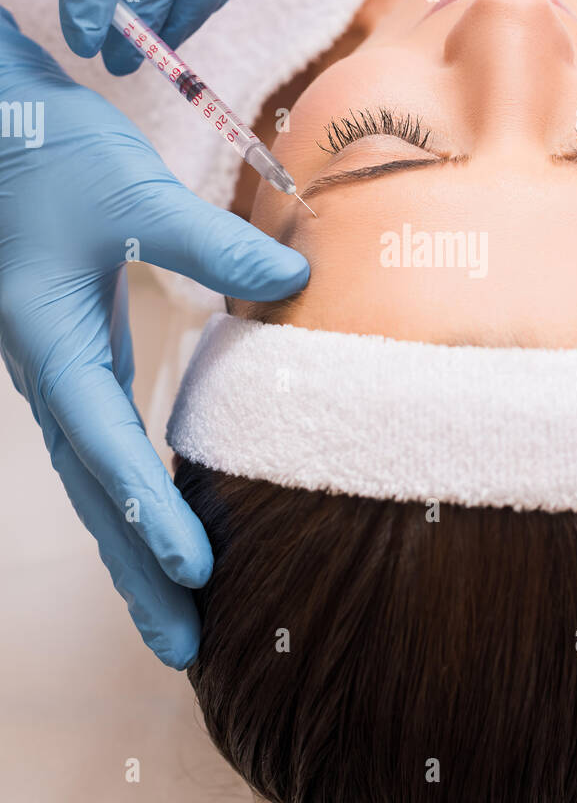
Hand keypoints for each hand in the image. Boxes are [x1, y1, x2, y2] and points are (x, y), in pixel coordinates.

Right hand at [0, 7, 308, 666]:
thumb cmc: (51, 153)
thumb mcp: (131, 190)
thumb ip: (209, 241)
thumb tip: (297, 279)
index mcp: (54, 346)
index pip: (106, 446)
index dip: (147, 511)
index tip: (195, 573)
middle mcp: (52, 374)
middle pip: (94, 493)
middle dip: (135, 572)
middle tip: (181, 649)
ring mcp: (60, 371)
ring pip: (94, 481)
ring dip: (131, 550)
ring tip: (175, 620)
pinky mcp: (75, 357)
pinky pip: (102, 449)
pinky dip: (129, 500)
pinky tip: (162, 526)